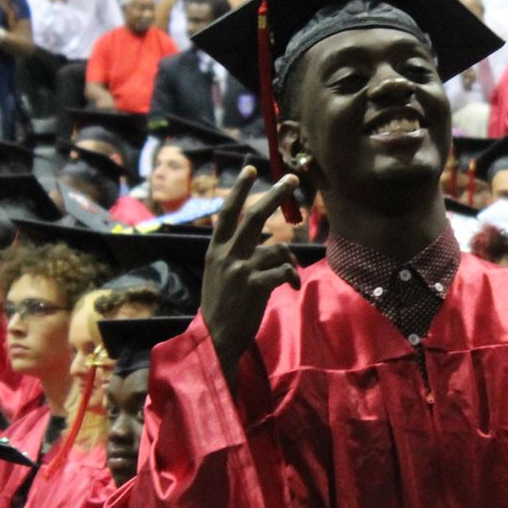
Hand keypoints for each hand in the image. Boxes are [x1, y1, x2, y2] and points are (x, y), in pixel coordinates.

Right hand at [199, 168, 303, 386]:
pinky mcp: (254, 285)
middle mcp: (226, 254)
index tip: (251, 169)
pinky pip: (284, 269)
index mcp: (215, 250)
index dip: (240, 189)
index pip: (227, 212)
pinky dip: (291, 276)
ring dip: (289, 260)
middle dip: (275, 194)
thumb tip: (265, 242)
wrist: (216, 338)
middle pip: (255, 216)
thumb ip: (234, 255)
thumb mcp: (218, 274)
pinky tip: (289, 286)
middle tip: (292, 179)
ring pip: (278, 248)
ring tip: (288, 275)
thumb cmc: (220, 307)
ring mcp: (240, 269)